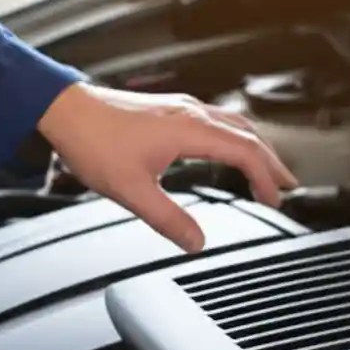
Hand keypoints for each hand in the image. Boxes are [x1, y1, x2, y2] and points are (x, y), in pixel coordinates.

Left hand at [37, 83, 296, 251]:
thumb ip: (167, 219)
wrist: (63, 109)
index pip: (245, 153)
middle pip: (247, 134)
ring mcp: (179, 107)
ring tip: (264, 168)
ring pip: (232, 123)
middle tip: (286, 185)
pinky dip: (232, 136)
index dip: (265, 178)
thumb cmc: (91, 141)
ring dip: (253, 146)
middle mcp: (190, 113)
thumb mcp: (131, 190)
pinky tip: (223, 147)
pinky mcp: (167, 108)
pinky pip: (214, 119)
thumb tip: (195, 242)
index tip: (275, 200)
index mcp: (190, 129)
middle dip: (270, 162)